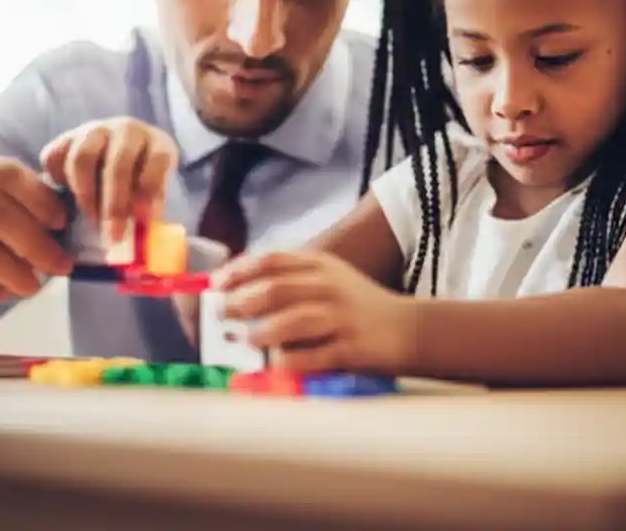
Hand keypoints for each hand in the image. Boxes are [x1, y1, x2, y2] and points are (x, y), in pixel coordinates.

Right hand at [40, 117, 177, 243]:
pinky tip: (68, 197)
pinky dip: (58, 180)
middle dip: (115, 204)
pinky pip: (54, 157)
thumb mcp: (156, 190)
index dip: (151, 188)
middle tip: (113, 235)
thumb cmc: (142, 179)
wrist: (118, 156)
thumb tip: (142, 228)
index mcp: (157, 142)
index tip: (143, 219)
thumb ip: (151, 206)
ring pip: (81, 158)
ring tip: (92, 219)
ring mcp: (95, 130)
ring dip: (85, 195)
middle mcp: (127, 130)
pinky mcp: (67, 137)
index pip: (158, 158)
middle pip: (117, 164)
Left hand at [212, 250, 417, 373]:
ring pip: (293, 321)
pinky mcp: (351, 349)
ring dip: (261, 332)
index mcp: (321, 265)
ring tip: (244, 341)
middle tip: (221, 315)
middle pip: (276, 289)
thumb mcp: (329, 280)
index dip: (239, 271)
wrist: (409, 329)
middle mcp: (330, 287)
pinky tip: (274, 365)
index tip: (216, 284)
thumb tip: (236, 290)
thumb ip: (291, 280)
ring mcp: (342, 318)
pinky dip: (289, 361)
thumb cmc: (357, 307)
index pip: (272, 261)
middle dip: (241, 302)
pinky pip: (313, 356)